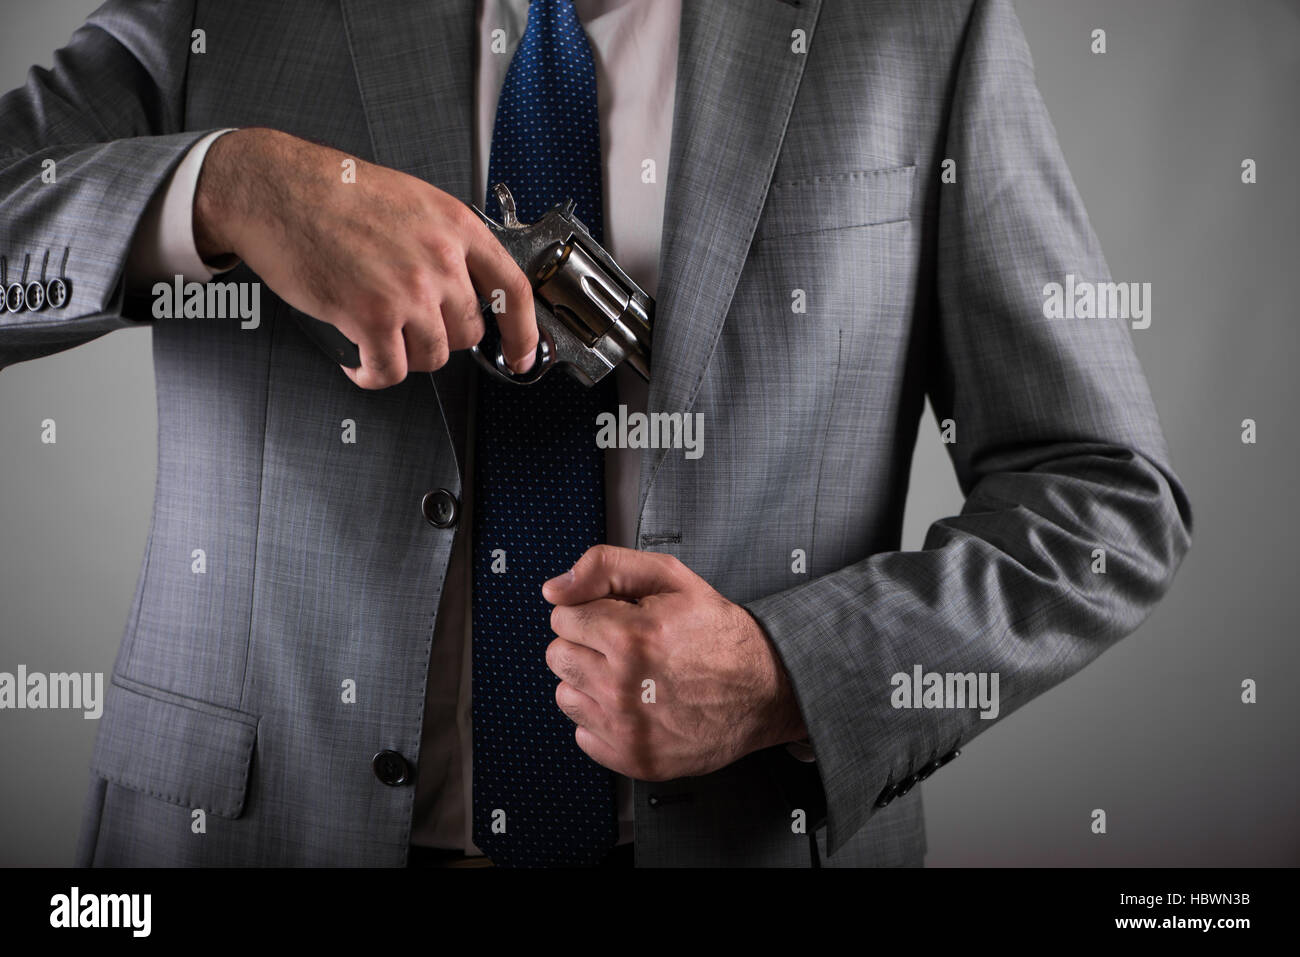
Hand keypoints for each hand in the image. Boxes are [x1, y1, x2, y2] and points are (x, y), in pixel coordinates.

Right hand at [192, 127, 536, 388]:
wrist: (275, 187)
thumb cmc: (332, 190)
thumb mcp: (411, 200)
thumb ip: (444, 241)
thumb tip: (462, 282)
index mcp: (456, 226)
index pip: (511, 290)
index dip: (524, 332)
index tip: (524, 357)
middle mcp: (439, 259)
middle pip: (467, 331)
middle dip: (439, 337)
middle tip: (409, 328)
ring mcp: (407, 290)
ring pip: (432, 356)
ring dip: (406, 356)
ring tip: (380, 339)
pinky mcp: (370, 316)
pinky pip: (388, 370)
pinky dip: (372, 375)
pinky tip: (358, 363)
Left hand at [542, 545, 808, 780]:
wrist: (765, 688)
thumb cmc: (718, 632)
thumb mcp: (670, 577)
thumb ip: (605, 567)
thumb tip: (554, 589)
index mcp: (630, 637)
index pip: (562, 615)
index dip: (591, 610)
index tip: (618, 618)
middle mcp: (624, 686)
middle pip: (558, 655)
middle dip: (585, 644)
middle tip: (626, 646)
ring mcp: (627, 727)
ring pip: (565, 695)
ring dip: (590, 682)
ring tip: (631, 676)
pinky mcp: (632, 757)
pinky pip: (582, 733)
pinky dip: (603, 719)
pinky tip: (636, 705)